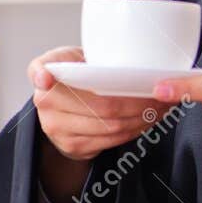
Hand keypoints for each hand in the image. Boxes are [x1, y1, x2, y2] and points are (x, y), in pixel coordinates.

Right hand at [29, 46, 178, 162]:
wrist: (70, 108)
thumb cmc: (80, 76)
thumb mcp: (73, 57)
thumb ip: (73, 56)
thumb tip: (57, 74)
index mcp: (46, 71)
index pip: (38, 69)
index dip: (42, 75)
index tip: (47, 79)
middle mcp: (44, 102)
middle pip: (101, 105)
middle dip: (140, 103)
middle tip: (163, 96)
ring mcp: (57, 128)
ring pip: (111, 126)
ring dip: (143, 118)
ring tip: (161, 107)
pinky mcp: (73, 146)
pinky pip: (112, 140)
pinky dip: (136, 130)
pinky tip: (148, 120)